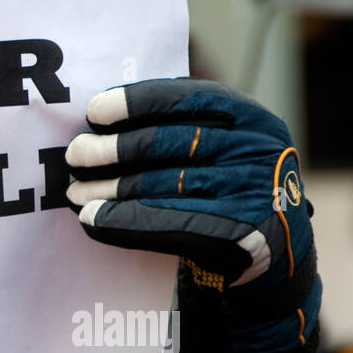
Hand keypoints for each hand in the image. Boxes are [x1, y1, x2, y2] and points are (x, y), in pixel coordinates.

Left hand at [64, 77, 319, 352]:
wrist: (278, 254)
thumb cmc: (231, 188)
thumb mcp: (224, 145)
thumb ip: (180, 125)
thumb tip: (99, 118)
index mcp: (251, 118)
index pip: (186, 98)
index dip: (135, 102)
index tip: (93, 111)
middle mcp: (257, 152)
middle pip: (166, 144)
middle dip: (111, 149)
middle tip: (74, 155)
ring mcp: (253, 196)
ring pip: (160, 186)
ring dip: (107, 189)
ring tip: (74, 191)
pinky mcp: (240, 238)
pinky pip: (165, 226)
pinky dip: (120, 221)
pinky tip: (90, 218)